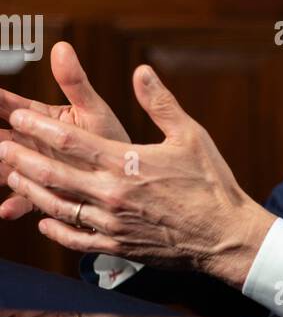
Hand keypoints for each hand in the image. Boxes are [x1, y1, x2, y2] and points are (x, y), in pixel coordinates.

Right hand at [0, 42, 130, 220]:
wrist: (130, 178)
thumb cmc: (113, 139)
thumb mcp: (93, 110)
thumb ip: (75, 83)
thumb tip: (62, 48)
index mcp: (41, 120)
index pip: (7, 105)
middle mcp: (32, 144)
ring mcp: (35, 169)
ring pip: (4, 168)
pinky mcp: (43, 195)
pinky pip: (23, 200)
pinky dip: (14, 204)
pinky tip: (6, 210)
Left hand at [0, 64, 275, 287]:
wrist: (226, 237)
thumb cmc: (212, 184)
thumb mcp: (190, 135)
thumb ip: (160, 103)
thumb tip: (141, 71)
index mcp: (126, 163)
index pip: (70, 142)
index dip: (38, 128)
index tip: (18, 117)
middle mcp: (112, 194)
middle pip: (53, 174)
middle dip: (20, 158)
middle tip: (0, 147)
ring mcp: (112, 223)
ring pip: (58, 207)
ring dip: (31, 191)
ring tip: (13, 177)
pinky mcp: (118, 245)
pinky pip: (76, 239)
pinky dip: (57, 229)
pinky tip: (44, 221)